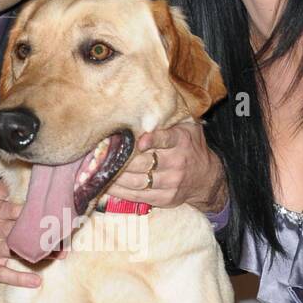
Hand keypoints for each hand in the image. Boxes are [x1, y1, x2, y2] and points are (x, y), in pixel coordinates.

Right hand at [0, 181, 67, 288]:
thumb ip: (2, 188)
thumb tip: (19, 173)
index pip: (16, 210)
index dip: (35, 211)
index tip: (54, 212)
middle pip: (22, 231)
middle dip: (43, 233)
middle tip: (64, 233)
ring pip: (18, 252)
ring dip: (41, 255)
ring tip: (61, 254)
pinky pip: (6, 274)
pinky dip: (21, 279)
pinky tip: (36, 281)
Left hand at [103, 120, 227, 211]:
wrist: (206, 178)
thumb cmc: (190, 145)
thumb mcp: (188, 127)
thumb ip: (169, 119)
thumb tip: (143, 104)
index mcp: (182, 141)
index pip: (167, 139)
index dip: (153, 140)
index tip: (139, 141)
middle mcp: (177, 162)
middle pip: (144, 162)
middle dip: (120, 159)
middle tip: (99, 154)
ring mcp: (171, 183)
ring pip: (137, 181)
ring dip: (114, 177)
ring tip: (96, 170)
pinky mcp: (165, 198)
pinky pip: (138, 196)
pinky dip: (119, 192)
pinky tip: (105, 185)